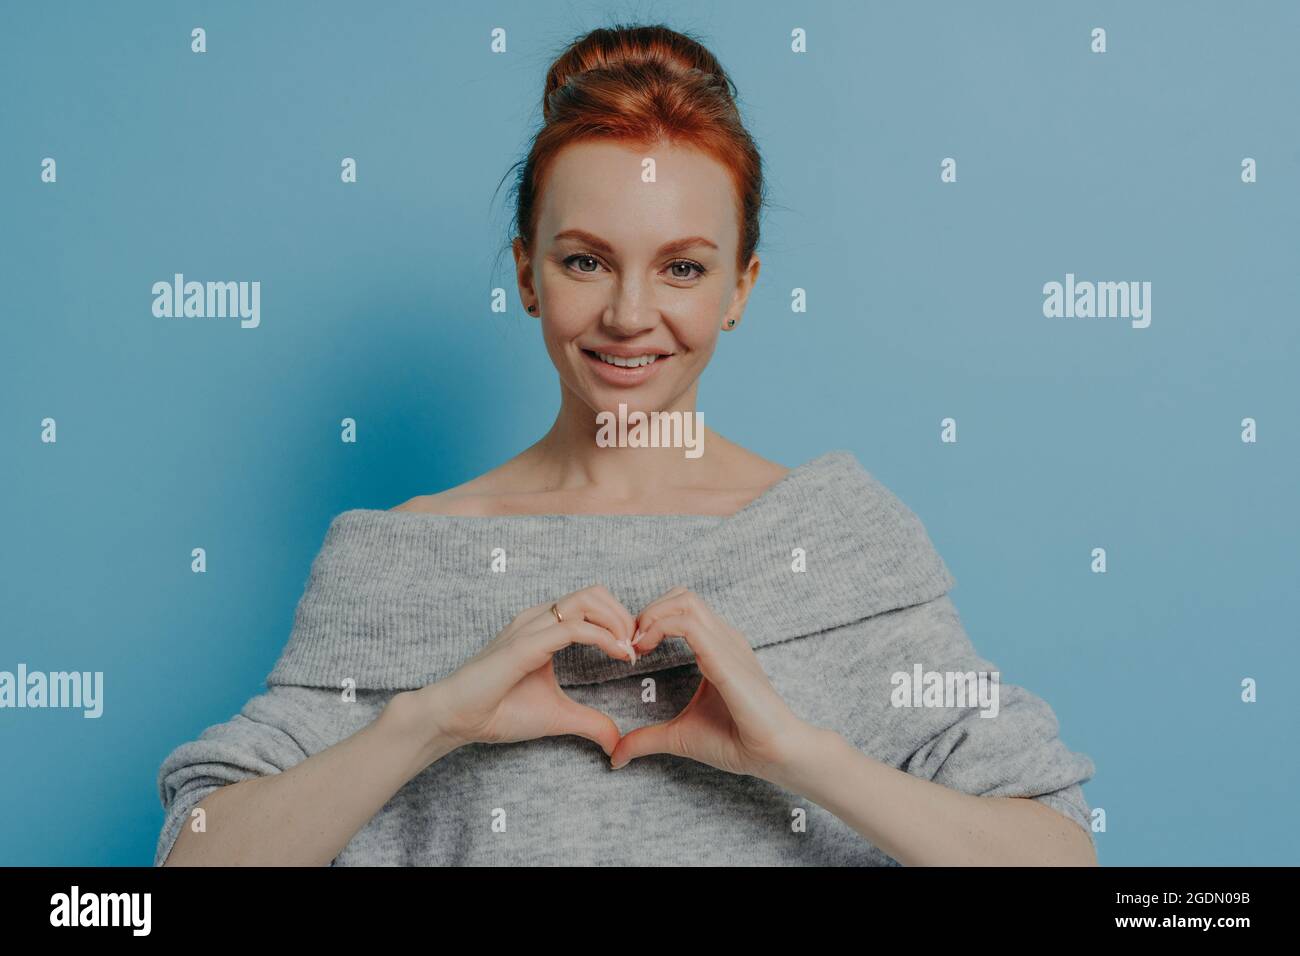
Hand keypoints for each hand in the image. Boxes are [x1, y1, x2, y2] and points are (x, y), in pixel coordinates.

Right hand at [409, 584, 636, 757]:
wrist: (456, 718)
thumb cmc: (497, 711)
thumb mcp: (557, 716)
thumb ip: (589, 722)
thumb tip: (616, 741)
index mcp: (544, 627)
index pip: (592, 603)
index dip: (620, 621)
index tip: (634, 652)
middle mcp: (538, 619)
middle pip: (594, 592)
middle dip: (624, 615)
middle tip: (637, 648)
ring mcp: (530, 627)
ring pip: (587, 599)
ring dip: (617, 621)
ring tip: (628, 650)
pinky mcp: (525, 644)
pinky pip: (573, 628)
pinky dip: (604, 637)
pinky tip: (617, 655)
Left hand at [609, 586, 814, 780]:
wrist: (774, 753)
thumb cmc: (737, 742)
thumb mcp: (679, 736)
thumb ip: (647, 739)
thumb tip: (616, 756)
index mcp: (716, 648)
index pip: (682, 609)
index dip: (651, 620)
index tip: (632, 651)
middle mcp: (722, 638)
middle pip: (681, 595)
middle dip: (649, 610)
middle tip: (632, 644)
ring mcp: (726, 643)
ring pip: (684, 600)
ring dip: (652, 615)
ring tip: (638, 645)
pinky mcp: (725, 656)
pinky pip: (688, 624)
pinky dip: (659, 628)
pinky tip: (645, 651)